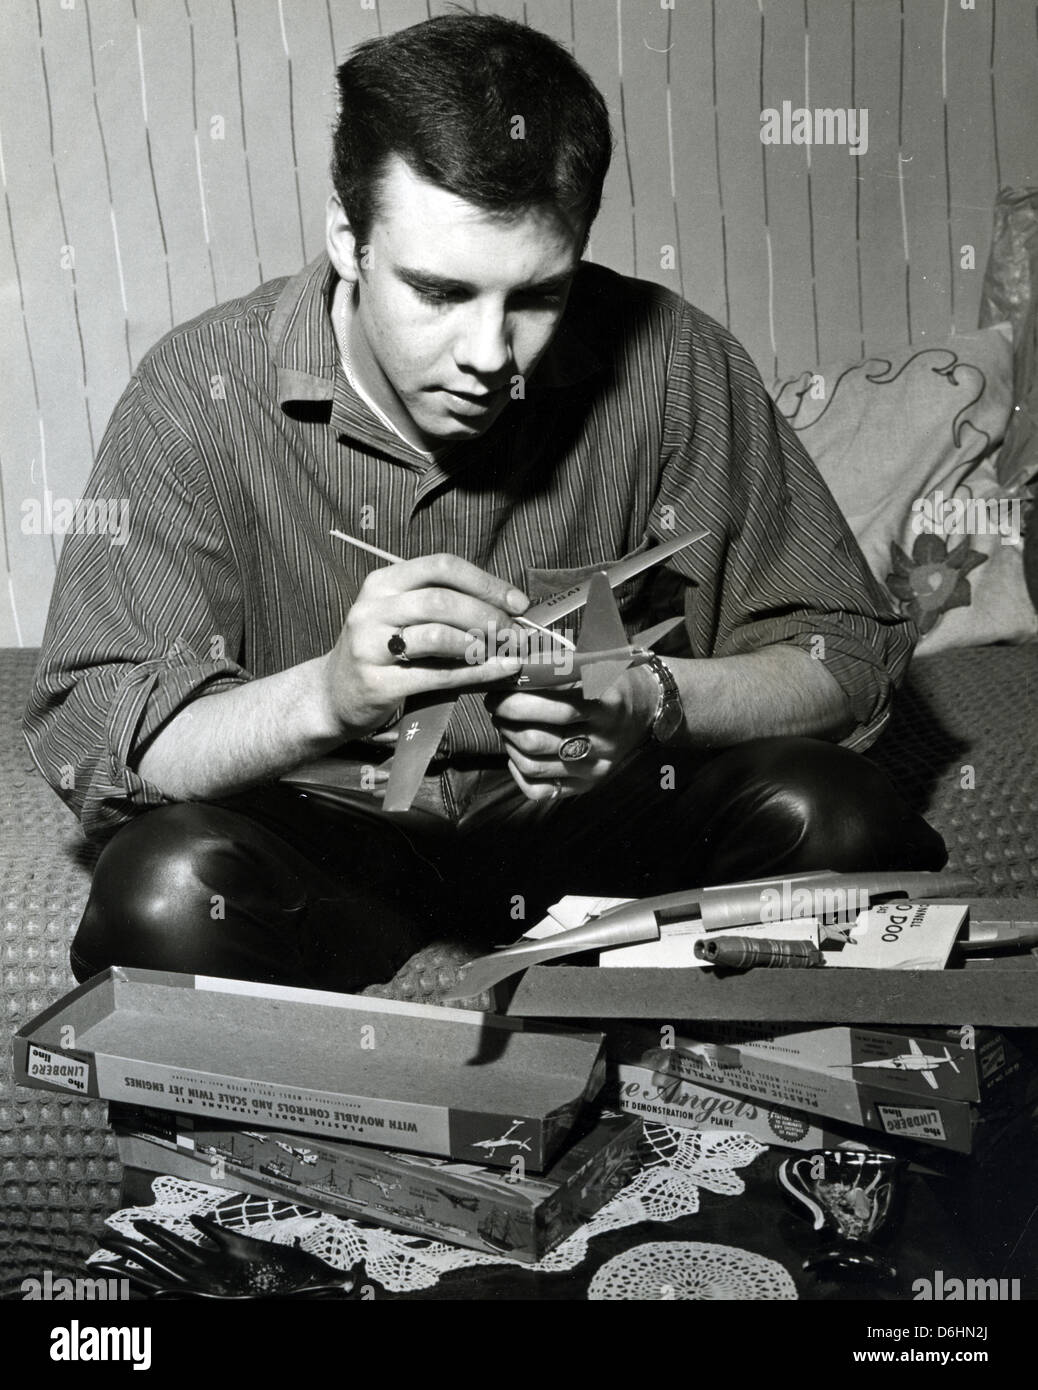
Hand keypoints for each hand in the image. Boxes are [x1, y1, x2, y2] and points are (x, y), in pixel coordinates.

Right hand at [319, 554, 527, 736]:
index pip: (441, 566)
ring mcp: (370, 646)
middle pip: (441, 600)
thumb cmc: (381, 652)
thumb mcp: (400, 616)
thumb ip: (442, 605)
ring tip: (505, 652)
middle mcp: (372, 609)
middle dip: (487, 614)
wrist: (333, 695)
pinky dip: (476, 673)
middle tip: (515, 632)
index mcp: (382, 582)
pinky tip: (500, 671)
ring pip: (437, 634)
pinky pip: (437, 675)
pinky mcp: (378, 683)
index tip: (517, 601)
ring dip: (480, 643)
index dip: (485, 582)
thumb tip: (505, 606)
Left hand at [485, 664, 658, 800]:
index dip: (517, 695)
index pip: (554, 702)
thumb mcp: (593, 661)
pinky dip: (518, 772)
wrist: (646, 708)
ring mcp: (596, 766)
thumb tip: (505, 664)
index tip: (500, 685)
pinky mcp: (587, 785)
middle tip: (496, 704)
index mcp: (607, 701)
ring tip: (505, 724)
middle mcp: (604, 738)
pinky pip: (540, 789)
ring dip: (508, 742)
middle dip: (506, 718)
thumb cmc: (609, 678)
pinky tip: (517, 753)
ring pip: (533, 763)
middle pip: (538, 737)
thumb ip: (554, 663)